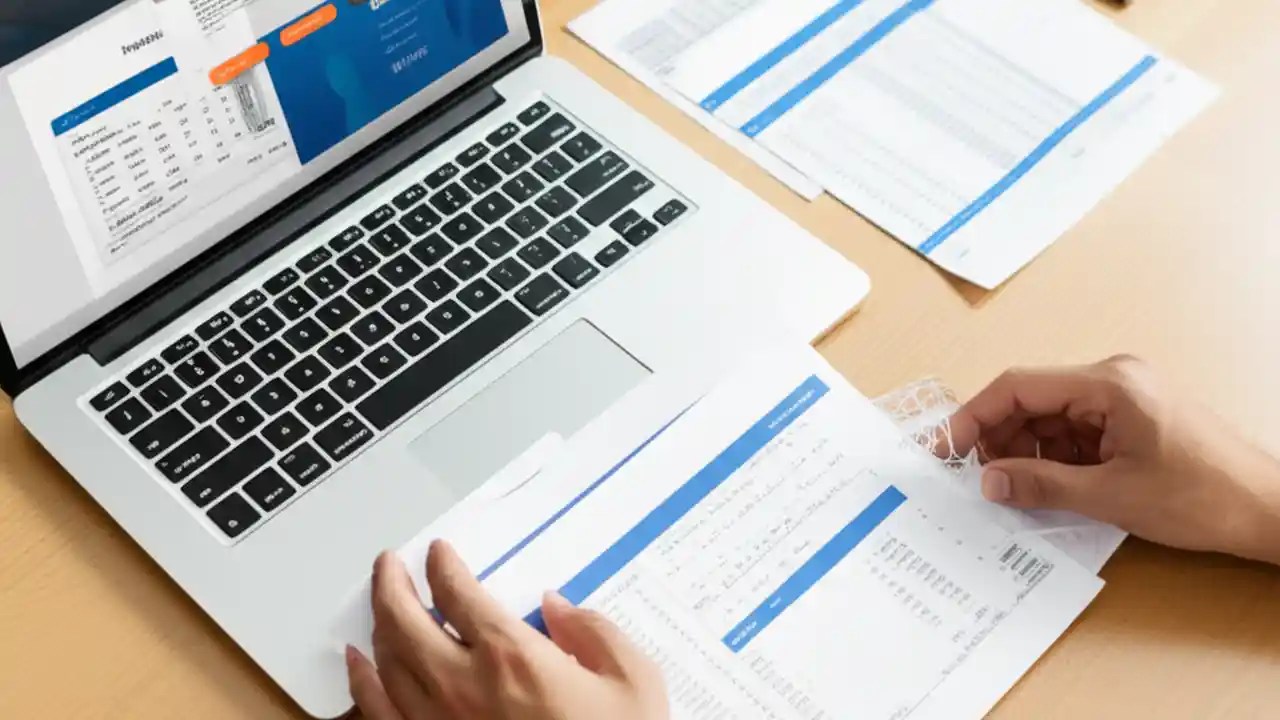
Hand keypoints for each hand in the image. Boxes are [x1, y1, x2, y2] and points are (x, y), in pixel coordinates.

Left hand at [346, 541, 668, 719]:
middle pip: (404, 621)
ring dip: (378, 625)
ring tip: (381, 604)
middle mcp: (466, 686)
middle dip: (391, 584)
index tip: (439, 555)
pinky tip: (357, 664)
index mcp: (514, 657)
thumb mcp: (633, 681)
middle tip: (389, 567)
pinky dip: (361, 682)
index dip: (442, 566)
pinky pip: (378, 713)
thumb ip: (593, 631)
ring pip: (386, 662)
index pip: (457, 593)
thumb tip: (557, 606)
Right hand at [948, 356, 1279, 564]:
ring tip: (1015, 489)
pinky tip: (1047, 486)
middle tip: (980, 479)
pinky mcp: (1131, 418)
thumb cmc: (1205, 496)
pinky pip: (1074, 430)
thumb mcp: (1111, 495)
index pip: (1019, 385)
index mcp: (1108, 384)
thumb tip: (989, 481)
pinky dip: (1054, 456)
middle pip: (1031, 399)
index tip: (948, 447)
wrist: (1268, 509)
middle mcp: (1113, 379)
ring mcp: (1123, 397)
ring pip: (1050, 417)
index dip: (975, 415)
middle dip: (1000, 438)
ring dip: (1027, 451)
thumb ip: (1041, 484)